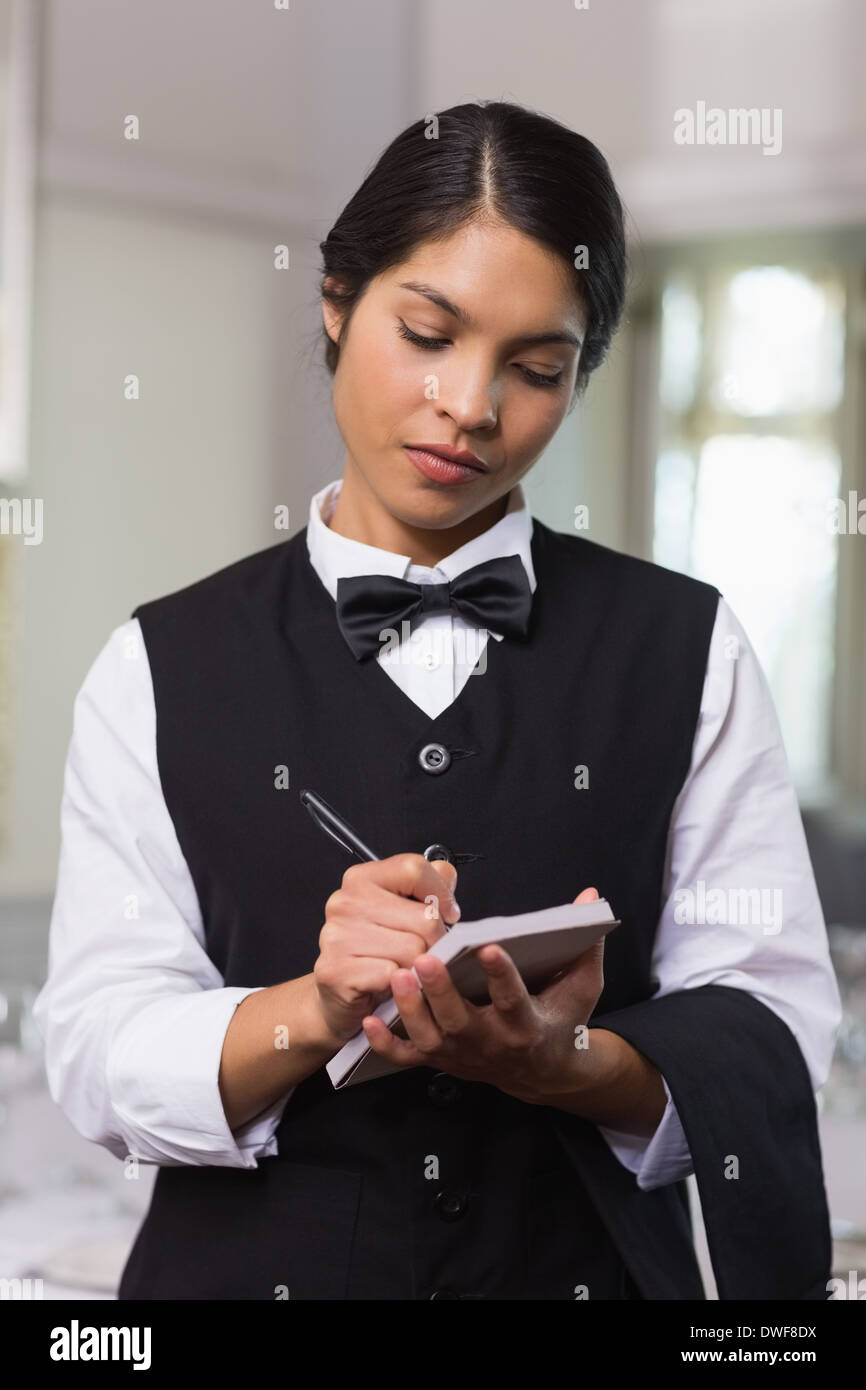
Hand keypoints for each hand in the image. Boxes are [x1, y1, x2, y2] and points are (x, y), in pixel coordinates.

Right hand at [313, 854, 460, 1041]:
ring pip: (414, 949)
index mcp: (362, 879)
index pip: (415, 869)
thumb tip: (446, 875)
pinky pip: (394, 975)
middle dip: (435, 940)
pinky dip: (399, 984)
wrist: (340, 991)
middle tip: (423, 950)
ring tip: (403, 967)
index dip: (441, 894)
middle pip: (424, 916)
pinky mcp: (336, 970)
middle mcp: (345, 902)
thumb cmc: (376, 949)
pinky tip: (388, 983)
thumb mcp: (404, 910)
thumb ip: (429, 886)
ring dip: (417, 966)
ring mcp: (337, 936)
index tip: (447, 913)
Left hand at [361, 886, 604, 1101]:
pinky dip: (387, 1044)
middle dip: (442, 992)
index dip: (502, 976)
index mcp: (526, 1026)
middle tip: (425, 960)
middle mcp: (490, 1044)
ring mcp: (461, 1056)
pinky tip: (370, 1020)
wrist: (543, 1074)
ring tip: (398, 976)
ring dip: (412, 1010)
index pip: (513, 1000)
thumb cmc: (561, 1021)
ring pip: (431, 1039)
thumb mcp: (582, 988)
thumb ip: (586, 945)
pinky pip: (408, 1059)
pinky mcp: (441, 1062)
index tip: (489, 948)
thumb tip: (590, 895)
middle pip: (461, 1022)